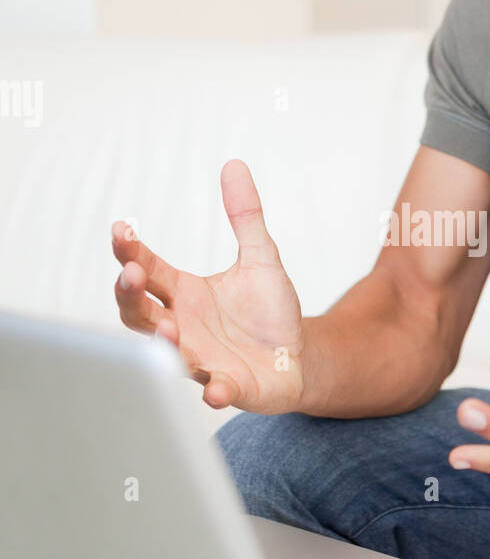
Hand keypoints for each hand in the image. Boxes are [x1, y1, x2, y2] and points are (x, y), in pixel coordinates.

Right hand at [113, 159, 303, 412]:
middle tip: (130, 272)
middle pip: (138, 312)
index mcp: (184, 293)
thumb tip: (235, 165)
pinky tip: (215, 391)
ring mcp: (201, 360)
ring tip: (166, 325)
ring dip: (163, 342)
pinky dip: (215, 392)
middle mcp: (182, 327)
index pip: (147, 269)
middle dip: (129, 294)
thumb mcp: (261, 257)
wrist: (301, 356)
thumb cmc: (270, 311)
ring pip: (167, 354)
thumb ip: (245, 216)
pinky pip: (215, 392)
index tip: (120, 228)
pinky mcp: (229, 387)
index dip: (130, 251)